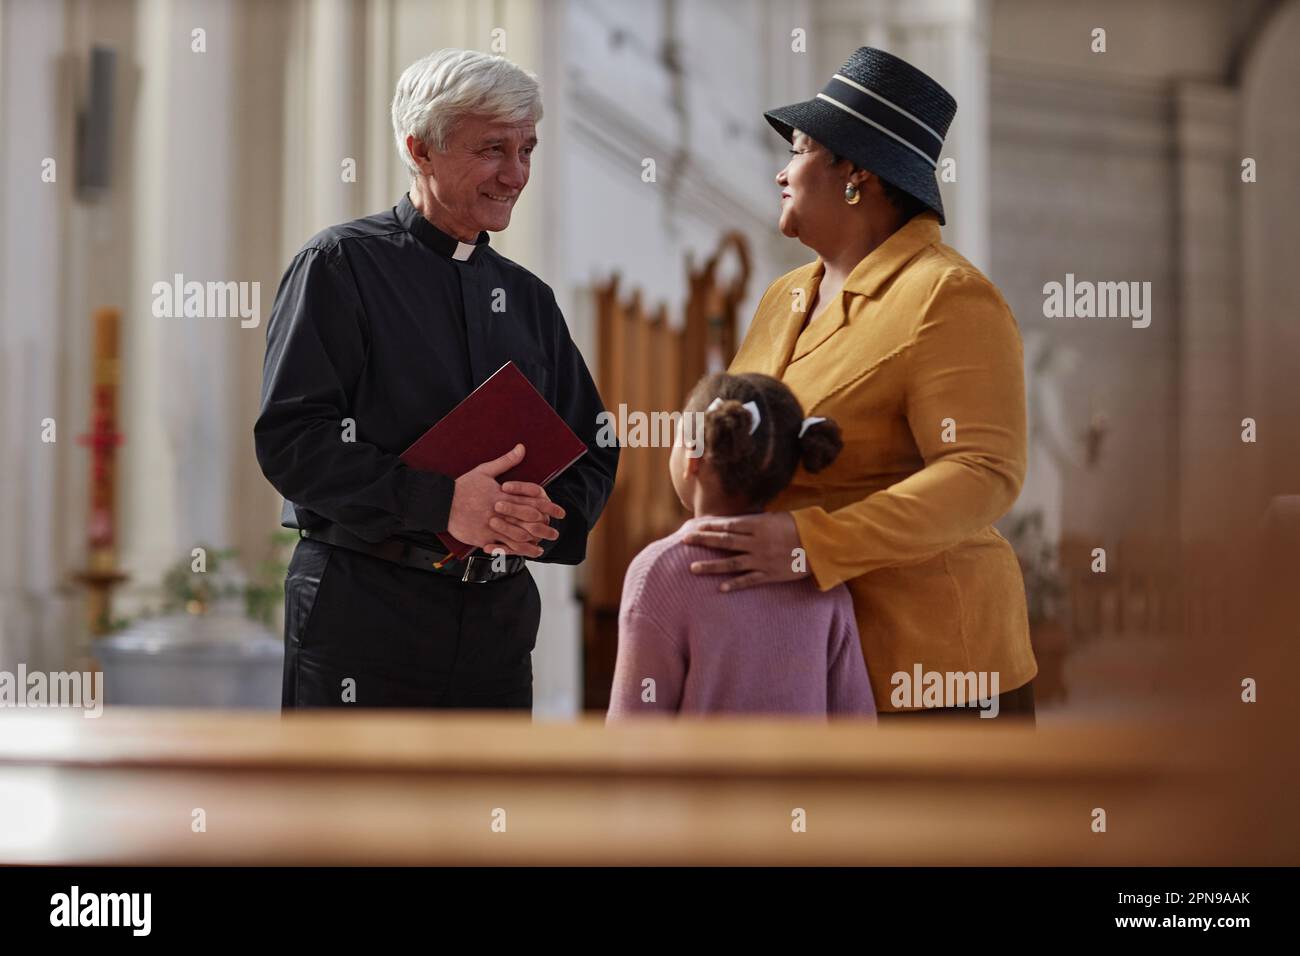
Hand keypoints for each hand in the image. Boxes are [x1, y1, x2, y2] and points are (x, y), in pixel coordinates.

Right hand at [447, 444, 562, 558]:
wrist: (441, 502)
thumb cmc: (463, 486)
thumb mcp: (484, 470)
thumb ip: (506, 461)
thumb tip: (522, 448)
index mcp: (503, 494)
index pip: (531, 500)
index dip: (548, 507)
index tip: (560, 512)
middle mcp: (499, 510)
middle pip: (527, 520)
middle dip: (543, 527)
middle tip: (555, 532)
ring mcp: (491, 525)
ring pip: (517, 536)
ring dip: (532, 542)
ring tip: (543, 546)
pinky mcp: (482, 537)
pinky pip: (501, 546)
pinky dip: (514, 551)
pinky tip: (522, 554)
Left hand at [682, 512, 806, 591]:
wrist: (822, 545)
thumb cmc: (801, 527)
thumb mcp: (778, 518)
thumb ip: (757, 522)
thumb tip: (738, 523)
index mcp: (759, 525)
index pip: (728, 525)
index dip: (709, 526)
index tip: (693, 526)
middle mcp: (757, 542)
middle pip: (724, 541)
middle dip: (702, 540)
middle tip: (684, 540)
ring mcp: (762, 560)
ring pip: (731, 563)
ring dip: (711, 565)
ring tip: (692, 568)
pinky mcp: (770, 574)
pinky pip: (749, 580)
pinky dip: (734, 584)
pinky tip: (719, 588)